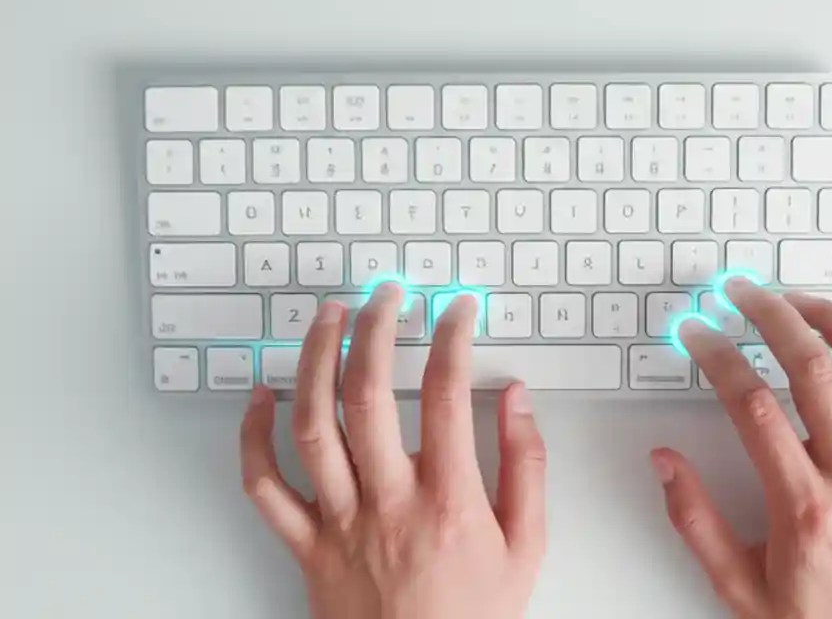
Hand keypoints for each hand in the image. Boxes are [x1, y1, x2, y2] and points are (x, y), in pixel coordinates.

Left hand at [239, 283, 545, 618]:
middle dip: (375, 330)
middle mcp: (388, 503)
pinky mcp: (305, 546)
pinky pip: (264, 488)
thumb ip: (527, 468)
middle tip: (386, 296)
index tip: (457, 311)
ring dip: (314, 361)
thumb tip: (517, 400)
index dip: (451, 339)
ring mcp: (339, 523)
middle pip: (369, 396)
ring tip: (328, 318)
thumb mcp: (527, 547)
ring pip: (313, 427)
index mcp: (449, 502)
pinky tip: (262, 397)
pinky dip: (253, 438)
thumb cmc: (474, 618)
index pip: (446, 395)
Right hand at [652, 280, 831, 618]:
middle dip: (772, 316)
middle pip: (813, 370)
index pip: (752, 406)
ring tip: (805, 302)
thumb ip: (696, 522)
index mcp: (804, 508)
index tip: (698, 333)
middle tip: (744, 293)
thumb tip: (665, 462)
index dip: (717, 356)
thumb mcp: (740, 588)